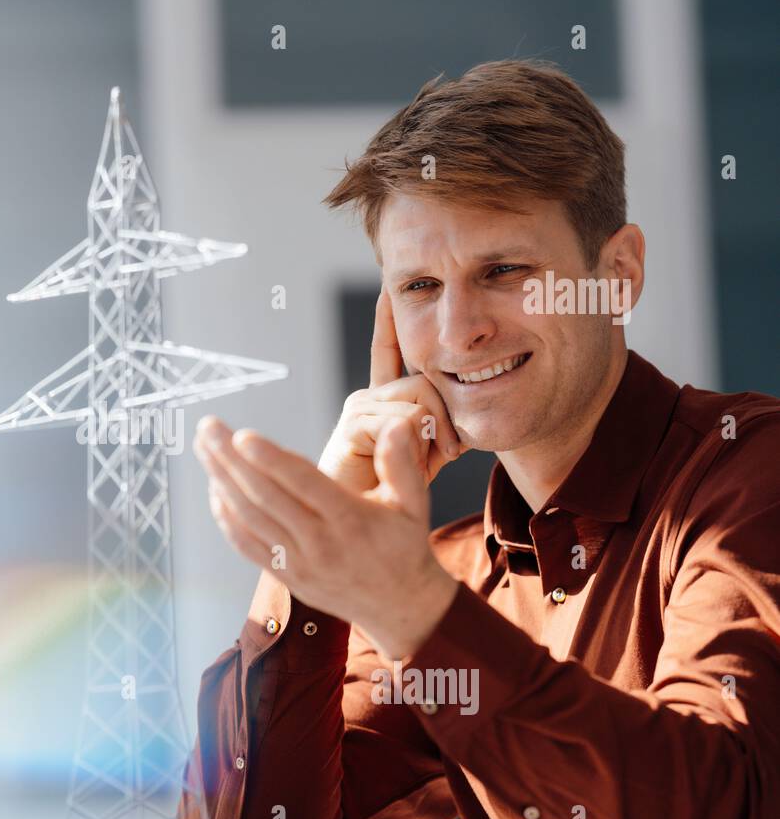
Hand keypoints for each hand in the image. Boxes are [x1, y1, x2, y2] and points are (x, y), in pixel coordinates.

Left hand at [194, 413, 457, 660]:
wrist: (399, 607)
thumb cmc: (404, 546)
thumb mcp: (414, 504)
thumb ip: (402, 462)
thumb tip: (398, 423)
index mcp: (350, 519)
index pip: (302, 484)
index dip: (269, 459)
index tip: (242, 435)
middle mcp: (319, 542)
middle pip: (265, 496)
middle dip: (230, 459)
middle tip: (208, 428)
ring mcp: (298, 562)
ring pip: (249, 518)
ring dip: (221, 481)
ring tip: (203, 448)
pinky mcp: (286, 575)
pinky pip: (247, 545)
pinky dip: (226, 517)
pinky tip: (214, 489)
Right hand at [318, 288, 464, 493]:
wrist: (364, 531)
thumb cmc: (392, 499)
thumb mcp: (426, 459)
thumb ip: (441, 432)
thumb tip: (465, 423)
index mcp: (383, 402)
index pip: (388, 351)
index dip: (388, 320)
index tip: (386, 288)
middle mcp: (367, 399)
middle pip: (424, 380)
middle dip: (448, 415)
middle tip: (452, 453)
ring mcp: (359, 409)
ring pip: (419, 398)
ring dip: (436, 433)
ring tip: (433, 465)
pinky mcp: (353, 424)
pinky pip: (402, 418)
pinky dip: (417, 442)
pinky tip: (408, 460)